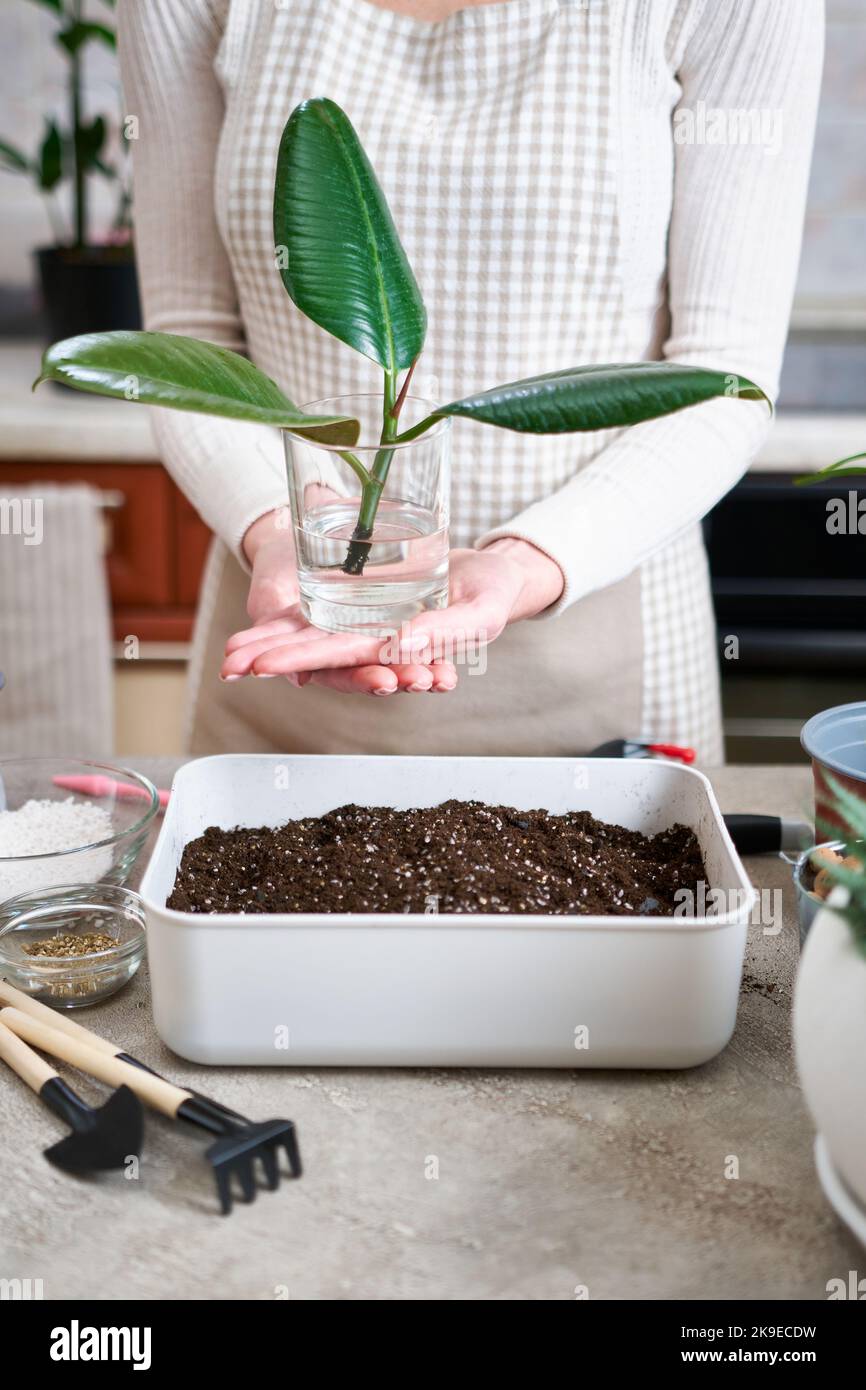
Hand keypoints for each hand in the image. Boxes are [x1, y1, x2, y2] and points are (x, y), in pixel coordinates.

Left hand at [223, 532, 562, 693]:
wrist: (495, 570)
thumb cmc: (492, 593)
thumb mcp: (480, 612)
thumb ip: (446, 630)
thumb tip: (400, 647)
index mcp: (400, 650)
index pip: (345, 656)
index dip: (305, 659)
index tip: (265, 665)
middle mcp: (376, 641)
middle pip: (318, 652)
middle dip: (276, 660)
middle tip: (232, 666)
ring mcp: (368, 622)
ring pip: (313, 637)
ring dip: (273, 647)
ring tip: (232, 659)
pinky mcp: (365, 600)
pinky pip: (321, 616)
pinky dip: (286, 628)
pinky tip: (253, 644)